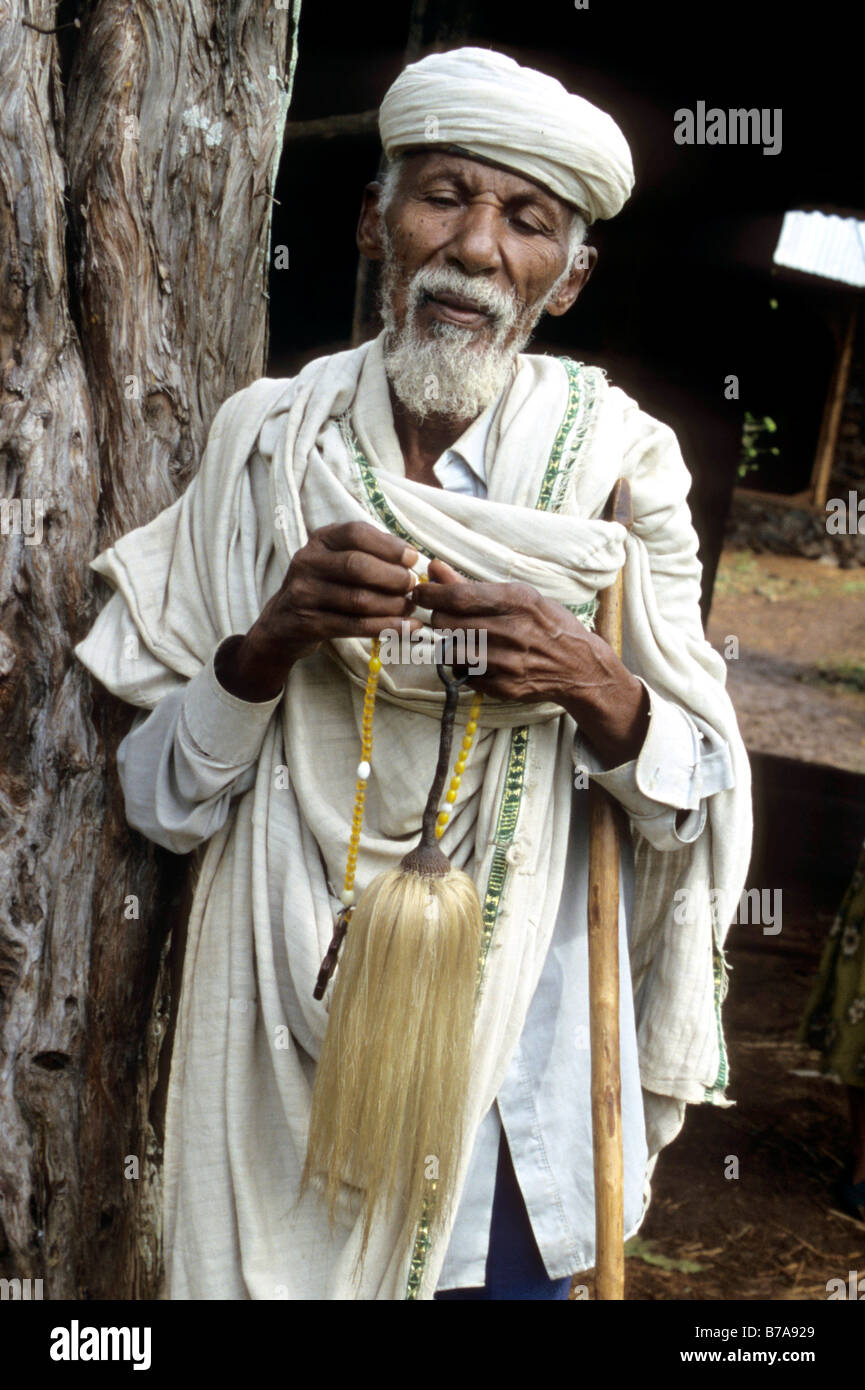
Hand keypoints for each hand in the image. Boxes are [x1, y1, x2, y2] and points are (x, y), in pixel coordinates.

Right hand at [219, 522, 420, 700]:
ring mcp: (304, 593)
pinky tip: (406, 628)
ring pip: (357, 599)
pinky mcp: (308, 623)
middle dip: (392, 577)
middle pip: (357, 565)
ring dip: (392, 605)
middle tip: (412, 586)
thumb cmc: (323, 587)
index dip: (389, 545)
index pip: (356, 533)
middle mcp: (308, 562)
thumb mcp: (336, 560)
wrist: (282, 623)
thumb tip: (411, 557)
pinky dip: (385, 627)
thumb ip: (368, 553)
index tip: (412, 558)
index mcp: (320, 540)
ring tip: (410, 608)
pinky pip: (354, 626)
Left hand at [416, 559, 648, 765]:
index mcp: (517, 601)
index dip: (429, 594)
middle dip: (440, 618)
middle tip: (447, 618)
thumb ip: (471, 585)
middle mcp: (512, 631)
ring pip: (450, 650)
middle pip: (448, 623)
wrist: (579, 666)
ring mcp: (508, 662)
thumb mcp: (519, 597)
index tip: (418, 591)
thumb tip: (433, 568)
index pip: (458, 596)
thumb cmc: (546, 624)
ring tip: (465, 639)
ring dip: (449, 643)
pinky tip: (480, 659)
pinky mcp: (504, 687)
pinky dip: (464, 666)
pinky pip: (463, 673)